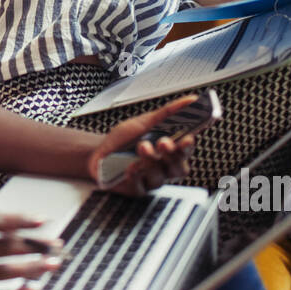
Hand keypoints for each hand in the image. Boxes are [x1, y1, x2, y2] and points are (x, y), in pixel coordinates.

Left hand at [87, 95, 201, 195]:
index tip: (188, 138)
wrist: (99, 152)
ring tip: (142, 147)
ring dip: (151, 160)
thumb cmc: (125, 139)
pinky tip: (131, 166)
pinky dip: (136, 174)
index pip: (185, 151)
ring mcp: (150, 180)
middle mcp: (163, 168)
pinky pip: (140, 186)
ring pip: (159, 177)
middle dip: (172, 155)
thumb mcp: (145, 122)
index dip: (188, 147)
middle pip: (177, 168)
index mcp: (169, 152)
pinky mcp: (136, 190)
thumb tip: (191, 100)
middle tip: (164, 143)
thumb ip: (169, 113)